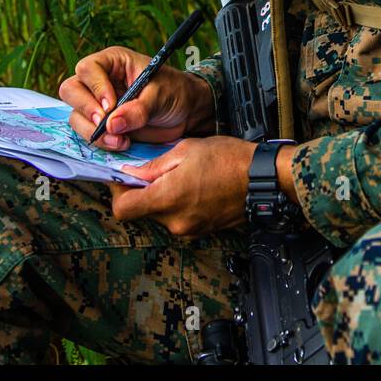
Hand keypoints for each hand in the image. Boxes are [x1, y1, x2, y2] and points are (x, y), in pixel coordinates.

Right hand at [58, 45, 214, 151]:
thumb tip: (112, 123)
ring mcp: (97, 103)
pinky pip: (87, 133)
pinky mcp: (101, 124)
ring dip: (93, 132)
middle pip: (72, 90)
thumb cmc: (174, 92)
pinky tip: (119, 144)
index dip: (95, 87)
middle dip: (86, 110)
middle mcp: (100, 81)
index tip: (110, 105)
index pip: (88, 69)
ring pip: (76, 115)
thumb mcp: (160, 97)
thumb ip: (138, 110)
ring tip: (120, 140)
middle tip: (105, 124)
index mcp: (113, 62)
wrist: (185, 112)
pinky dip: (99, 142)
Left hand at [109, 136, 256, 237]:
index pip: (122, 209)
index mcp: (167, 199)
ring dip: (163, 197)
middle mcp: (175, 221)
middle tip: (152, 170)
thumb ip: (154, 165)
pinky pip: (179, 218)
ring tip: (180, 175)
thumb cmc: (229, 159)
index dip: (116, 193)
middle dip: (143, 191)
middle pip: (142, 211)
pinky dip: (179, 204)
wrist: (264, 179)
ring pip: (161, 214)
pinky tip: (194, 186)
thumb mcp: (186, 150)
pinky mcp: (202, 231)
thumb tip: (131, 171)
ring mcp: (190, 229)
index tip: (121, 178)